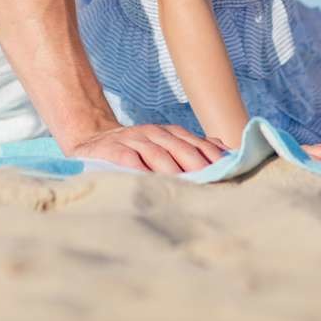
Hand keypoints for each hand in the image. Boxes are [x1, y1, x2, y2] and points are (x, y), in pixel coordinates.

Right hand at [67, 122, 225, 172]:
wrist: (93, 140)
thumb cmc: (136, 150)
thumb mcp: (163, 145)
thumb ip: (191, 148)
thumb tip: (227, 154)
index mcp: (169, 133)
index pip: (195, 143)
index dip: (211, 157)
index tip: (227, 171)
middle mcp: (154, 133)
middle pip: (180, 148)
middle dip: (197, 165)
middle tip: (211, 183)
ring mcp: (133, 140)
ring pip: (157, 154)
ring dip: (172, 169)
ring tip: (186, 186)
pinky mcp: (112, 149)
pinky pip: (128, 159)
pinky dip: (139, 168)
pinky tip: (148, 182)